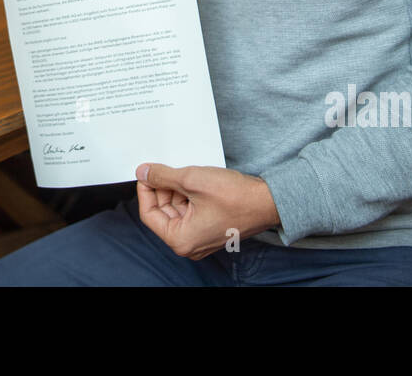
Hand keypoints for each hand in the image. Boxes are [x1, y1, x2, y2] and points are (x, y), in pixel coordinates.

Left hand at [135, 163, 280, 259]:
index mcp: (180, 240)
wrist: (268, 201)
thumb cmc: (235, 197)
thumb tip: (143, 173)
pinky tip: (193, 178)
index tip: (146, 172)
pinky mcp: (210, 228)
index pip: (149, 214)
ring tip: (183, 171)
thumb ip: (162, 177)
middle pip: (163, 212)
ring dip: (176, 189)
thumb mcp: (192, 180)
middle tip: (164, 167)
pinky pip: (191, 211)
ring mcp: (200, 238)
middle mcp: (189, 244)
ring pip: (177, 210)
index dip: (146, 190)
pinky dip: (188, 194)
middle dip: (162, 188)